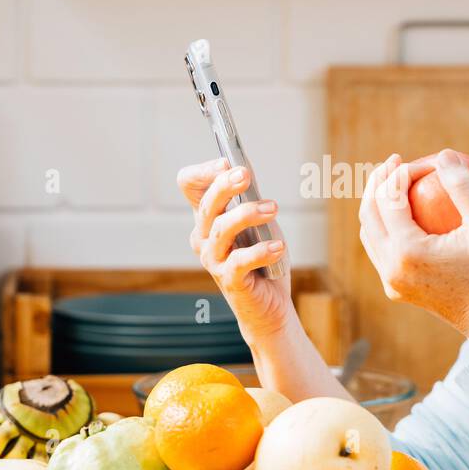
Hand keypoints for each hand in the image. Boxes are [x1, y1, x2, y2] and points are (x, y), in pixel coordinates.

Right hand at [177, 158, 293, 343]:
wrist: (269, 306)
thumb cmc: (263, 260)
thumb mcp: (260, 221)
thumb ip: (252, 197)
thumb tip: (246, 167)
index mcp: (207, 218)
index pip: (190, 186)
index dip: (203, 172)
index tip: (226, 162)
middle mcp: (203, 237)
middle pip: (206, 205)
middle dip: (225, 186)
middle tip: (246, 175)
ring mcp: (213, 260)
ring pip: (222, 229)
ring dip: (248, 214)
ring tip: (273, 208)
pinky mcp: (229, 280)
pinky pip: (241, 261)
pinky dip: (261, 251)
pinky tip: (278, 246)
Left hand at [359, 149, 468, 348]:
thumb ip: (464, 185)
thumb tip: (443, 156)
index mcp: (407, 252)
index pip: (390, 199)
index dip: (402, 173)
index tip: (424, 162)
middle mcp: (391, 268)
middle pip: (369, 214)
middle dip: (379, 182)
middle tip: (395, 161)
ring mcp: (391, 282)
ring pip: (369, 233)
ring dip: (377, 204)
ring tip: (394, 182)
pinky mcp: (397, 289)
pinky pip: (380, 250)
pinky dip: (385, 226)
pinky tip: (403, 211)